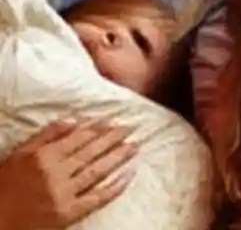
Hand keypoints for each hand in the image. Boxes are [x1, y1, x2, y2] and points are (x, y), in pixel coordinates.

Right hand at [0, 118, 136, 228]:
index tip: (113, 121)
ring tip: (135, 146)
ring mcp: (64, 194)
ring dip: (118, 157)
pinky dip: (115, 187)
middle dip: (113, 138)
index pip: (78, 138)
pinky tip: (129, 176)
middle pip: (91, 152)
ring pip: (97, 171)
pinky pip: (97, 198)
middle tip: (132, 128)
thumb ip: (46, 136)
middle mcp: (56, 173)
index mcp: (43, 157)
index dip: (98, 129)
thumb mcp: (18, 155)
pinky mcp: (68, 213)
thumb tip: (74, 119)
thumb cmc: (4, 186)